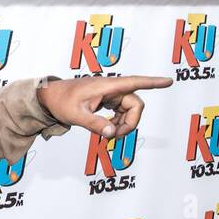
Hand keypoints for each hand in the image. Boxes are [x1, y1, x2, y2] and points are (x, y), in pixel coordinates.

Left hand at [35, 75, 172, 139]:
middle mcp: (111, 87)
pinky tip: (106, 128)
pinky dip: (118, 122)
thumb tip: (111, 134)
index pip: (135, 82)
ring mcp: (110, 93)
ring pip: (129, 109)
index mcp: (106, 86)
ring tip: (106, 133)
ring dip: (123, 124)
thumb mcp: (76, 115)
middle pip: (135, 104)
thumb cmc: (61, 101)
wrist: (50, 97)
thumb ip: (94, 124)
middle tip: (113, 136)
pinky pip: (121, 111)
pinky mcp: (107, 99)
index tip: (169, 81)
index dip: (153, 82)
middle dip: (130, 122)